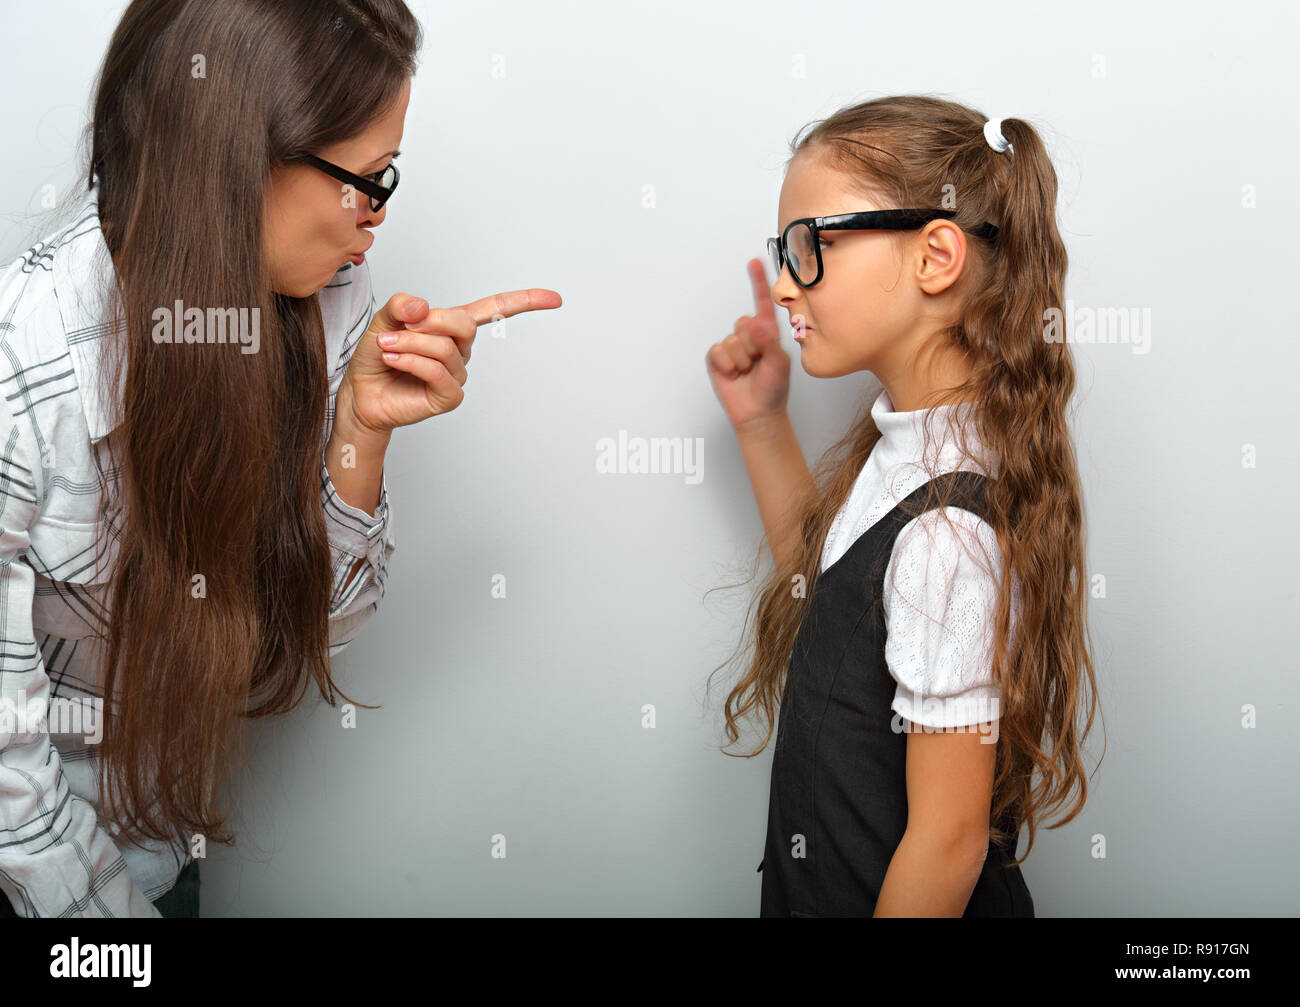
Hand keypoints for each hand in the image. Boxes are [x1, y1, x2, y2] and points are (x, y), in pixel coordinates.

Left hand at [338, 287, 562, 436]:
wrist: (361, 394)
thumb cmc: (377, 358)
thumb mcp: (385, 320)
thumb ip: (402, 306)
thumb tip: (422, 306)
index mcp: (452, 328)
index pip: (495, 310)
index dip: (525, 302)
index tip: (554, 299)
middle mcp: (460, 351)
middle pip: (463, 324)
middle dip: (428, 321)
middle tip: (399, 327)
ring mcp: (456, 375)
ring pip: (445, 348)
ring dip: (410, 343)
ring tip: (387, 346)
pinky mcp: (448, 397)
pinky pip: (438, 372)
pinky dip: (412, 361)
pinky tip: (394, 359)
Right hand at [705, 258, 790, 431]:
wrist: (758, 413)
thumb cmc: (774, 388)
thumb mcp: (779, 364)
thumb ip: (768, 343)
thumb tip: (754, 324)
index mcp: (768, 332)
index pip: (762, 303)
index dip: (758, 281)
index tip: (754, 262)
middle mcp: (749, 335)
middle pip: (744, 323)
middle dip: (753, 346)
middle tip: (758, 363)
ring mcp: (732, 346)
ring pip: (732, 340)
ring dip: (741, 360)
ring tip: (747, 372)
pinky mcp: (717, 358)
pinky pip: (718, 351)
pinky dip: (728, 365)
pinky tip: (734, 375)